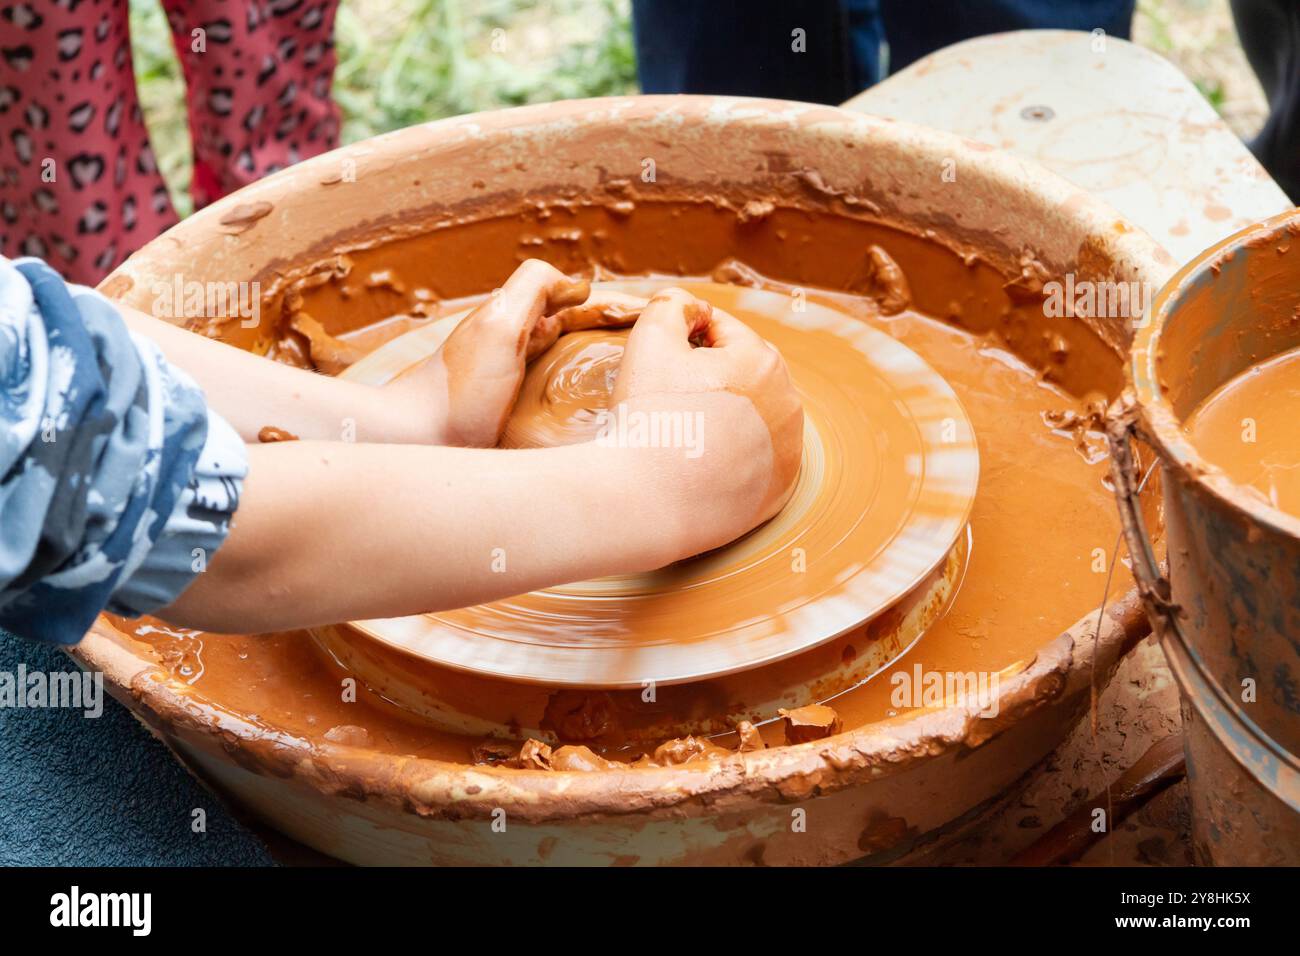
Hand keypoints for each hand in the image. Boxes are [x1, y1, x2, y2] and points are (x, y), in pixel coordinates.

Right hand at [609, 287, 803, 560]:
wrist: (648, 502)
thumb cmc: (649, 417)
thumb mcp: (649, 338)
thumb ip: (671, 305)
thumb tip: (688, 306)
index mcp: (763, 360)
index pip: (719, 331)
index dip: (680, 342)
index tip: (656, 368)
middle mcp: (788, 403)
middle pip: (739, 374)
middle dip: (706, 379)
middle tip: (667, 403)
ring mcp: (788, 451)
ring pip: (750, 417)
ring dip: (722, 415)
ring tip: (683, 433)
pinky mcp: (778, 490)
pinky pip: (754, 459)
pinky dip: (731, 456)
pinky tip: (699, 462)